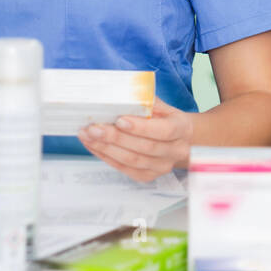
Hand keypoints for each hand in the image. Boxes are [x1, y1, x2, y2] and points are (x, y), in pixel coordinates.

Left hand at [78, 98, 192, 182]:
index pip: (163, 131)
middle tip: (94, 128)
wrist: (175, 139)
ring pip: (132, 161)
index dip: (141, 127)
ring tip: (88, 136)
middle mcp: (175, 151)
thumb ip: (144, 100)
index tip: (120, 120)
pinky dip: (106, 157)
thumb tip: (119, 94)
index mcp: (182, 129)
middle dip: (116, 138)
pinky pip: (124, 169)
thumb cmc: (164, 118)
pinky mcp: (148, 176)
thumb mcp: (161, 105)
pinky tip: (94, 146)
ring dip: (106, 148)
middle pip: (144, 147)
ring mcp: (162, 166)